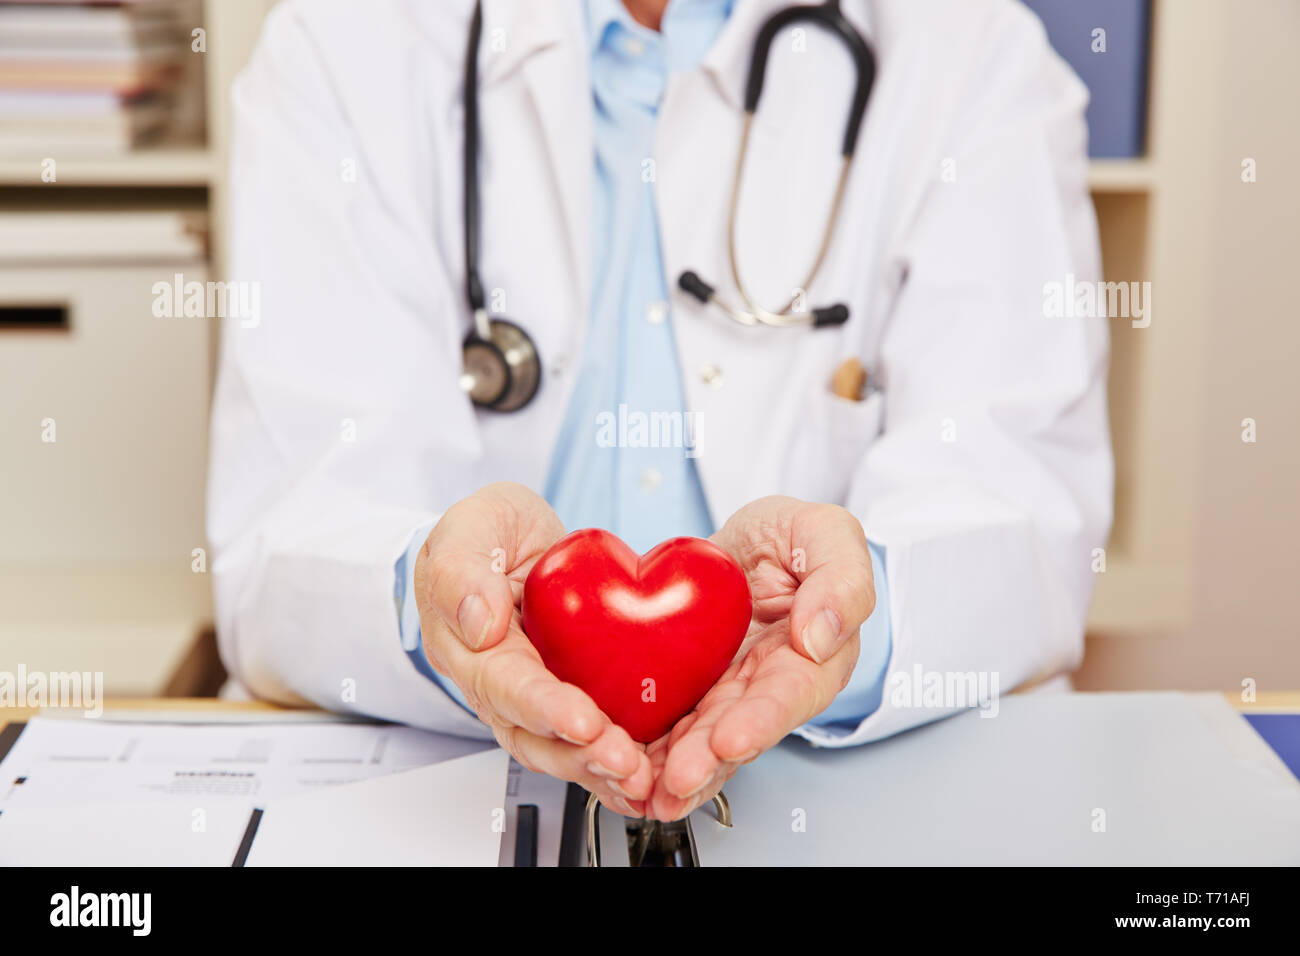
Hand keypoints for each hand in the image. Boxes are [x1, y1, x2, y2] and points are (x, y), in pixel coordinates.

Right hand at [414, 482, 652, 815]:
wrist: (512, 541)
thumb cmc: (487, 534)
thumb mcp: (471, 527)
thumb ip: (463, 571)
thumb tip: (480, 623)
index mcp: (467, 645)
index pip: (505, 684)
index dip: (544, 707)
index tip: (582, 721)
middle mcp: (499, 683)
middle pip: (534, 735)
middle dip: (580, 755)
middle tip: (625, 762)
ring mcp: (535, 695)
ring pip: (562, 749)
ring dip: (601, 769)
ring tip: (641, 779)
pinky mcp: (570, 697)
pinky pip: (590, 740)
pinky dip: (616, 766)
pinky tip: (649, 780)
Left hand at [645, 496, 875, 820]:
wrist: (745, 540)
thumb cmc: (791, 537)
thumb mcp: (828, 533)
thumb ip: (841, 580)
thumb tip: (820, 637)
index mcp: (815, 653)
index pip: (792, 692)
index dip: (763, 719)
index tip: (732, 739)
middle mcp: (770, 683)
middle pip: (741, 728)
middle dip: (709, 758)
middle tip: (679, 777)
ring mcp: (728, 691)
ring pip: (703, 738)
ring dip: (677, 767)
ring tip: (649, 789)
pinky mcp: (691, 691)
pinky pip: (670, 723)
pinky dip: (650, 750)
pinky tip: (627, 770)